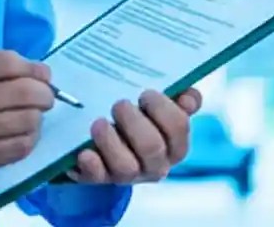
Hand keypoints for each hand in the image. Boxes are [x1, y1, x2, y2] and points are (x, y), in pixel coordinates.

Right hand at [0, 50, 54, 180]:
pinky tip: (24, 132)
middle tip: (46, 97)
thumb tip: (39, 72)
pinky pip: (21, 146)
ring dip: (38, 116)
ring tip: (32, 114)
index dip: (33, 67)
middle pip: (25, 92)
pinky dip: (31, 137)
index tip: (43, 74)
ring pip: (28, 121)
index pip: (8, 63)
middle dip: (45, 93)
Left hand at [66, 88, 202, 184]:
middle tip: (119, 104)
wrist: (103, 143)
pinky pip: (97, 177)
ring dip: (111, 142)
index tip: (145, 94)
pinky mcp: (100, 179)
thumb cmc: (137, 119)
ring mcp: (128, 175)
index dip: (162, 107)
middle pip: (152, 147)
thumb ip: (179, 97)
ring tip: (99, 123)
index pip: (178, 126)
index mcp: (175, 144)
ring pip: (126, 167)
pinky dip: (92, 165)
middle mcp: (156, 164)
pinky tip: (85, 152)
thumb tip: (188, 97)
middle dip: (134, 122)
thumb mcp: (158, 107)